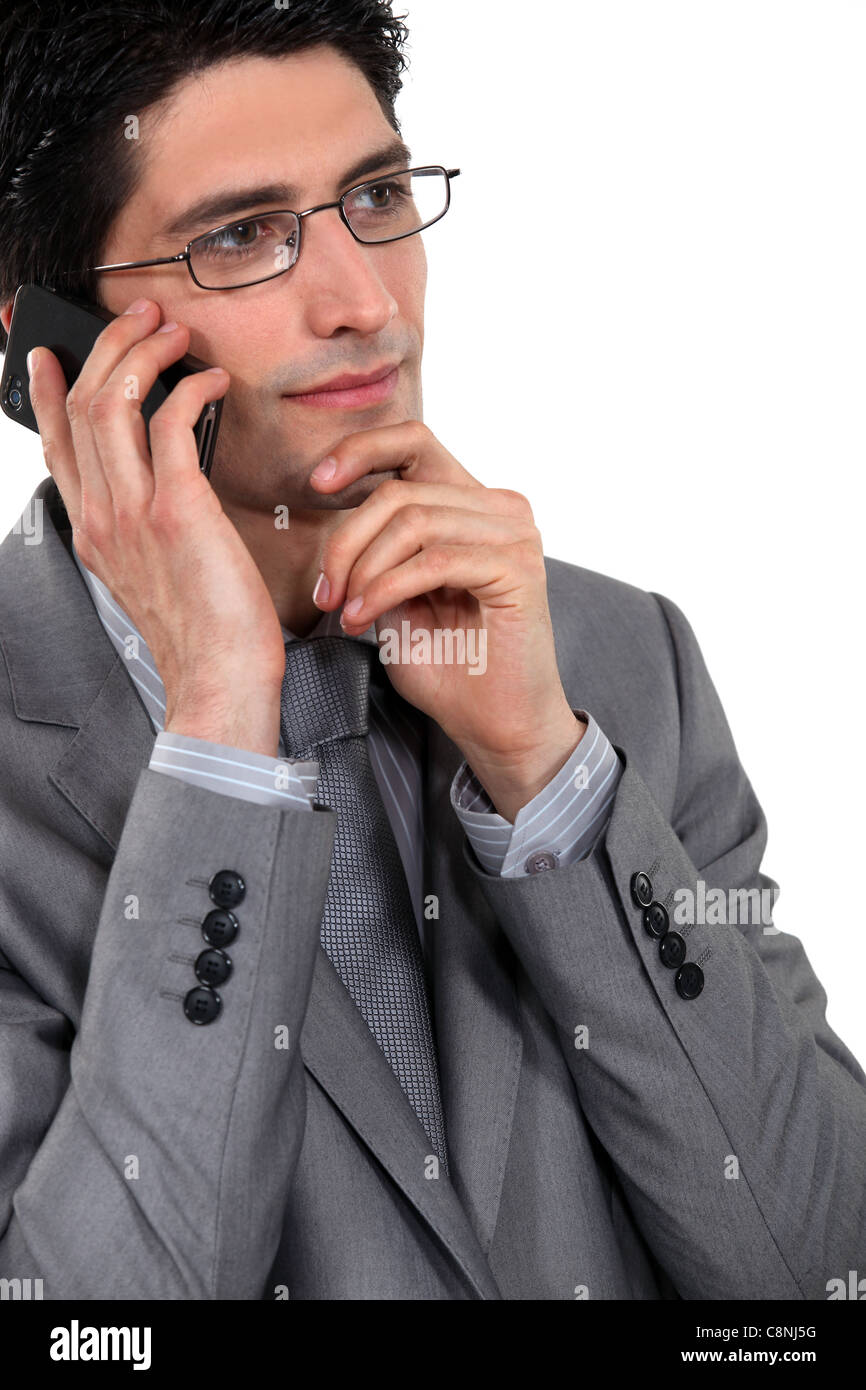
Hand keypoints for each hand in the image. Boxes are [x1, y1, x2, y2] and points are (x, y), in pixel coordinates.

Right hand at [27, 297, 285, 754]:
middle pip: (78, 407)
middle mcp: (102, 517)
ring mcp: (133, 513)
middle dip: (105, 347)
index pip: (56, 445)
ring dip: (142, 353)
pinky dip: (191, 391)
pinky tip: (211, 384)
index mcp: (93, 532)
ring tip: (172, 334)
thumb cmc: (203, 634)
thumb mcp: (156, 575)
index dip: (45, 391)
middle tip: (138, 319)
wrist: (219, 681)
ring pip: (111, 403)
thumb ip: (147, 525)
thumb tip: (170, 475)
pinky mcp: (178, 511)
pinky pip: (172, 424)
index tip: (46, 354)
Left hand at [310, 421, 584, 818]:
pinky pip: (435, 560)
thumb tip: (331, 510)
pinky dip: (388, 588)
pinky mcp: (518, 568)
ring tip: (348, 611)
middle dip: (347, 541)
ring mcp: (514, 534)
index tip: (317, 484)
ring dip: (365, 570)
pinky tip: (367, 616)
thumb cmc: (450, 666)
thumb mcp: (394, 594)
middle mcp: (499, 508)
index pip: (414, 443)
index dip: (360, 451)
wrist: (496, 724)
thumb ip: (375, 549)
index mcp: (471, 504)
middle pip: (400, 490)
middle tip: (324, 593)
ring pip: (413, 520)